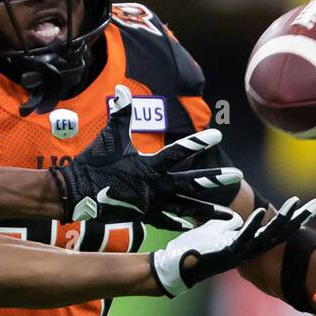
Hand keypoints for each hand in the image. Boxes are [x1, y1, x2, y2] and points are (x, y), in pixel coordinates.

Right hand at [50, 85, 242, 223]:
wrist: (77, 192)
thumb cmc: (94, 162)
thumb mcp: (110, 136)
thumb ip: (121, 113)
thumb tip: (121, 90)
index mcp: (150, 165)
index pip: (180, 152)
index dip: (199, 142)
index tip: (218, 135)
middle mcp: (156, 185)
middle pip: (192, 183)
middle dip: (215, 179)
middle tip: (238, 175)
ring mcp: (152, 203)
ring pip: (186, 208)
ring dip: (209, 211)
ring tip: (230, 216)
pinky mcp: (144, 215)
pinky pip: (169, 220)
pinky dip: (183, 222)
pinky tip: (198, 225)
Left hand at [150, 196, 315, 297]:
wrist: (177, 266)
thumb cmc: (197, 250)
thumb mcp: (217, 233)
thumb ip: (230, 226)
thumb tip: (237, 217)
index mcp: (250, 244)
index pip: (280, 230)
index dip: (298, 218)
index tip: (314, 204)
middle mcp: (250, 251)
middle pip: (282, 234)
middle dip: (300, 218)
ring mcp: (241, 253)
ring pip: (268, 237)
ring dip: (282, 220)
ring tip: (295, 203)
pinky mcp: (227, 253)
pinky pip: (243, 238)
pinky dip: (252, 225)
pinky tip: (261, 212)